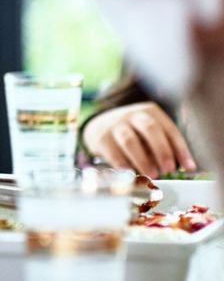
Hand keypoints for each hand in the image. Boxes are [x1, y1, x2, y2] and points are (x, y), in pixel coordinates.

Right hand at [82, 102, 196, 177]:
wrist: (99, 126)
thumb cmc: (134, 134)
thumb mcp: (149, 134)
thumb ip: (164, 147)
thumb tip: (183, 167)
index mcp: (150, 112)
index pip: (169, 129)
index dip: (180, 149)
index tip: (188, 167)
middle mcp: (133, 115)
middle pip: (149, 128)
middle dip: (161, 150)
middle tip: (168, 168)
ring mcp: (115, 124)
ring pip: (129, 140)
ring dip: (142, 159)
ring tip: (151, 174)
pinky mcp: (101, 136)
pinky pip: (112, 151)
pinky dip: (123, 163)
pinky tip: (130, 173)